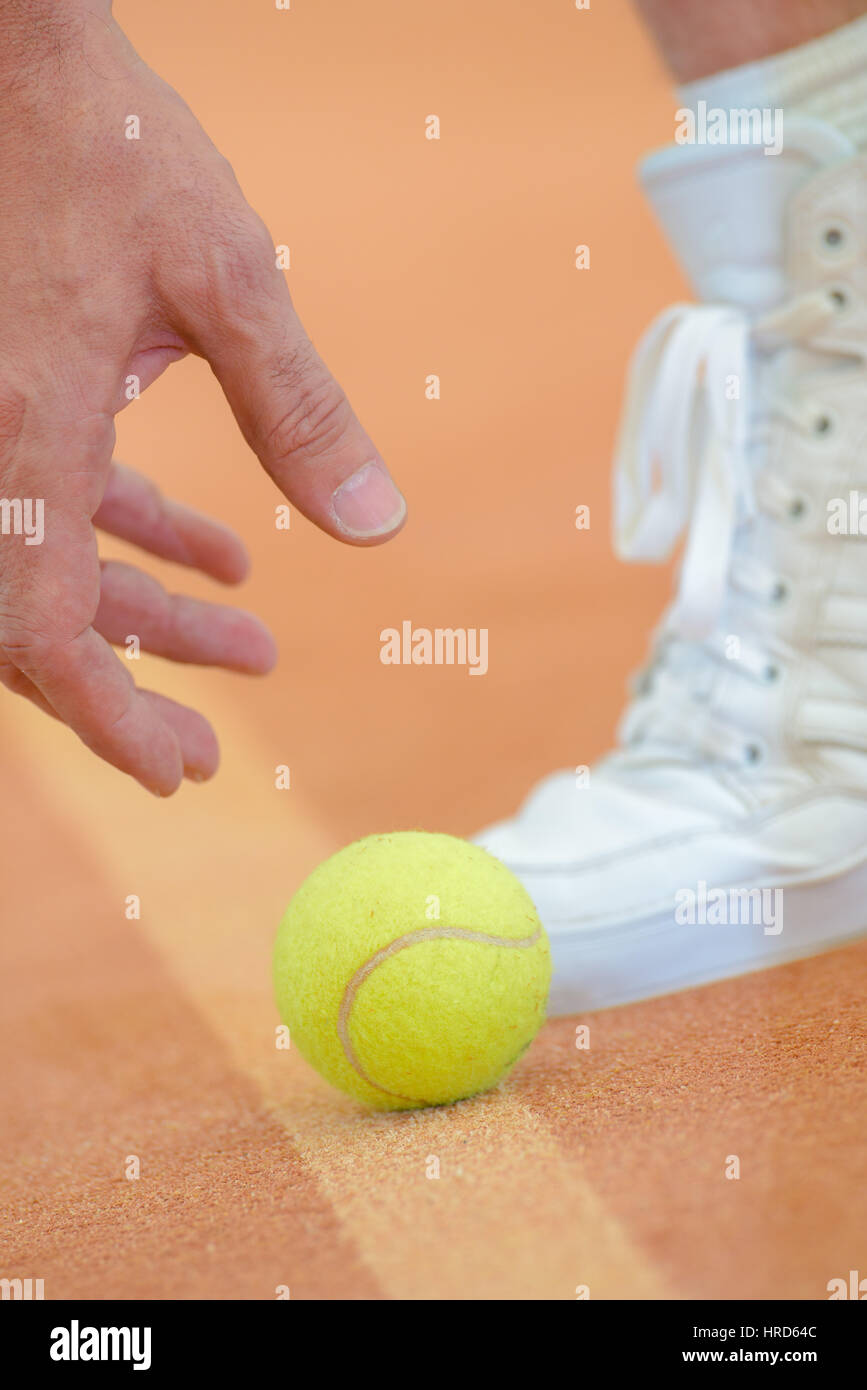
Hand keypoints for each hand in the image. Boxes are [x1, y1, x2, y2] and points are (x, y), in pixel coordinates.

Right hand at [0, 1, 404, 793]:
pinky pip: (57, 496)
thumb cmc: (106, 142)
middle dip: (134, 689)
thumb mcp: (223, 279)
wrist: (12, 49)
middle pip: (45, 619)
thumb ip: (298, 409)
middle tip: (212, 746)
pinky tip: (225, 552)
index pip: (45, 630)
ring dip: (150, 614)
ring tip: (250, 650)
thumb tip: (375, 524)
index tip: (174, 771)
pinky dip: (134, 534)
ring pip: (57, 562)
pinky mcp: (7, 393)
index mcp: (23, 435)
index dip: (106, 717)